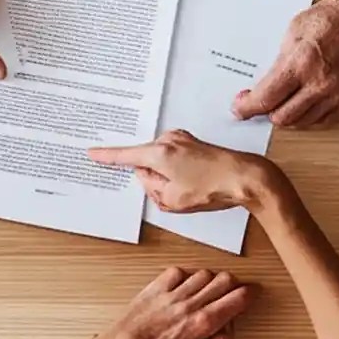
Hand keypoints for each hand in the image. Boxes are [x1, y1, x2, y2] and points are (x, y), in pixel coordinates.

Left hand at [86, 266, 256, 338]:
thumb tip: (231, 329)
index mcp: (200, 324)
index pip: (237, 299)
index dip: (250, 293)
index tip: (254, 293)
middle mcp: (188, 304)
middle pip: (225, 280)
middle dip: (234, 286)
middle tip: (233, 295)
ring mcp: (172, 292)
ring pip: (205, 273)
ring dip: (212, 281)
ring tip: (207, 295)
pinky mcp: (157, 285)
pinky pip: (181, 271)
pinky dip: (189, 277)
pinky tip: (185, 290)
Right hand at [89, 129, 277, 212]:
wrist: (246, 177)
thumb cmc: (213, 188)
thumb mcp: (172, 199)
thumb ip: (150, 188)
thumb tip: (146, 177)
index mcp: (159, 153)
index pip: (124, 155)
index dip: (106, 157)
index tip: (92, 153)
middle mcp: (168, 140)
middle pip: (145, 161)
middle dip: (153, 180)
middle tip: (175, 194)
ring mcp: (182, 139)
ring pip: (160, 162)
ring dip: (168, 177)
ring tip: (191, 190)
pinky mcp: (193, 142)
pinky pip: (173, 159)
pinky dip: (178, 172)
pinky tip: (195, 183)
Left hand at [233, 0, 338, 127]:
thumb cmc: (336, 18)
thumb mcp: (296, 28)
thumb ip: (279, 57)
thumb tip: (264, 79)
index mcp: (301, 62)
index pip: (266, 97)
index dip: (247, 107)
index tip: (239, 108)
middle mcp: (320, 83)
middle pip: (280, 117)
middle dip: (264, 112)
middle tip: (258, 103)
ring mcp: (337, 95)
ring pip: (300, 122)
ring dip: (285, 115)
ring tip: (280, 102)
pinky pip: (321, 122)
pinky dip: (307, 117)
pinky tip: (301, 104)